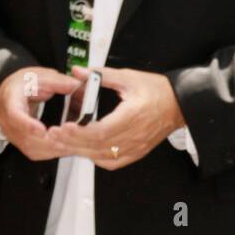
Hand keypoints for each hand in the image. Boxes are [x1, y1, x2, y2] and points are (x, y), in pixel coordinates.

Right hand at [0, 66, 80, 161]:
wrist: (16, 91)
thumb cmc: (26, 83)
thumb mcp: (42, 76)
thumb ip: (59, 82)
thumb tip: (76, 85)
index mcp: (11, 98)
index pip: (14, 115)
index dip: (27, 125)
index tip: (42, 130)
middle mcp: (7, 119)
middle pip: (23, 137)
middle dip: (46, 141)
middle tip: (65, 141)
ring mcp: (12, 132)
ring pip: (29, 147)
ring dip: (50, 149)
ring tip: (69, 146)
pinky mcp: (20, 141)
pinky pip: (33, 152)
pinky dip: (49, 152)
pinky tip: (64, 149)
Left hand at [43, 65, 185, 169]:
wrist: (180, 105)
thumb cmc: (159, 92)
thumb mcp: (129, 78)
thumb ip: (102, 75)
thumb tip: (79, 72)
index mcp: (132, 115)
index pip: (100, 131)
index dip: (79, 133)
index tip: (62, 128)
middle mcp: (134, 135)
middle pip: (97, 146)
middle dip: (72, 143)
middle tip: (54, 136)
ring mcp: (135, 147)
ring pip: (102, 156)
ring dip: (81, 151)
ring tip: (64, 142)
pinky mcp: (136, 152)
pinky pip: (111, 162)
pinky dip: (96, 158)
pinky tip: (87, 150)